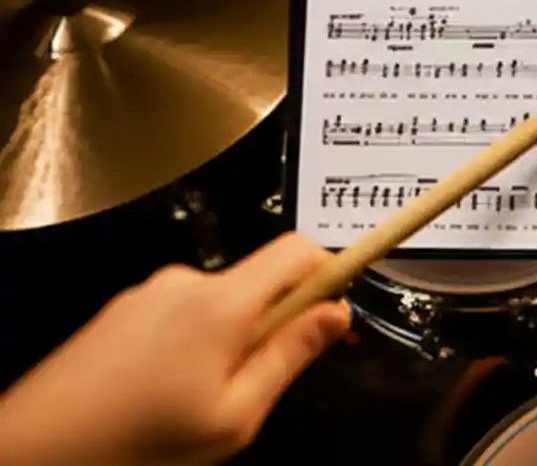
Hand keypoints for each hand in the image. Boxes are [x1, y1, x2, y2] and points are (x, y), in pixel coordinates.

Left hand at [0, 233, 349, 465]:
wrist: (31, 455)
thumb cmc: (130, 447)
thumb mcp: (234, 416)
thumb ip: (289, 357)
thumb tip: (335, 315)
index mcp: (219, 304)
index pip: (299, 251)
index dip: (332, 270)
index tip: (345, 299)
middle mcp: (183, 284)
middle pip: (260, 283)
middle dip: (273, 327)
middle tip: (256, 389)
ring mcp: (147, 295)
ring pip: (220, 306)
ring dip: (228, 344)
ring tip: (196, 405)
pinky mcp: (121, 313)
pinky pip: (181, 317)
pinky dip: (190, 349)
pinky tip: (164, 398)